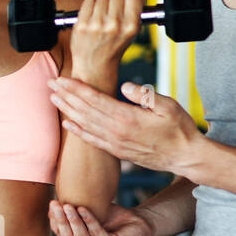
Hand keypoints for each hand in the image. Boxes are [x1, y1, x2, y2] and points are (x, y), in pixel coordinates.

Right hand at [49, 200, 153, 235]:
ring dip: (73, 220)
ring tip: (68, 205)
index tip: (52, 203)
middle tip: (55, 203)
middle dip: (61, 219)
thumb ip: (73, 213)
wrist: (138, 222)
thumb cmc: (112, 217)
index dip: (55, 220)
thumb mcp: (88, 213)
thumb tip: (52, 205)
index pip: (61, 234)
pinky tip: (83, 209)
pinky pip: (96, 232)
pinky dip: (89, 220)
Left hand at [50, 78, 205, 175]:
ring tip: (53, 99)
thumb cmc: (180, 129)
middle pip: (85, 110)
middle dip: (66, 96)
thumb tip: (124, 86)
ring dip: (67, 110)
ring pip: (85, 124)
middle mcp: (117, 131)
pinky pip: (92, 141)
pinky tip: (67, 124)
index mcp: (128, 117)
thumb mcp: (168, 105)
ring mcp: (115, 143)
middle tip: (50, 84)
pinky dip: (78, 131)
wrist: (185, 157)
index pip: (95, 99)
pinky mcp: (117, 152)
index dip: (76, 88)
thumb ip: (145, 95)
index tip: (62, 79)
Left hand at [68, 0, 142, 78]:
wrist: (95, 66)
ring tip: (101, 17)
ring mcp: (97, 25)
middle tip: (112, 12)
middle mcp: (114, 25)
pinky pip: (88, 2)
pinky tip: (92, 18)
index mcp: (130, 26)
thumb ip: (133, 9)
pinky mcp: (82, 25)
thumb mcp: (131, 32)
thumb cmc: (113, 48)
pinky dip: (90, 7)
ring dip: (101, 4)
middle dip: (115, 0)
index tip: (127, 1)